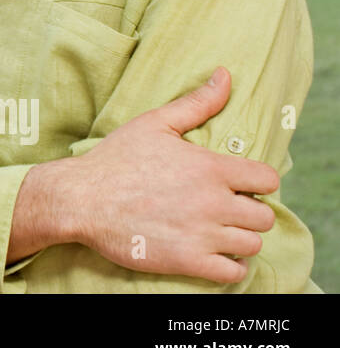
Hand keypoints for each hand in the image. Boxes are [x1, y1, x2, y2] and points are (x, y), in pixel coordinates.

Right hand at [65, 67, 279, 282]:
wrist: (80, 199)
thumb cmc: (115, 159)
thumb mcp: (154, 123)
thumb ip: (197, 103)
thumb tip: (225, 75)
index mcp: (209, 167)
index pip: (268, 179)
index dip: (256, 181)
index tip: (238, 183)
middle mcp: (212, 202)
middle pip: (264, 216)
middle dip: (249, 211)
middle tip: (225, 208)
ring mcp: (201, 234)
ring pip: (252, 244)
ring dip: (240, 238)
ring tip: (219, 230)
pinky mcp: (188, 261)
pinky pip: (234, 272)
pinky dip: (230, 266)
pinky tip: (213, 253)